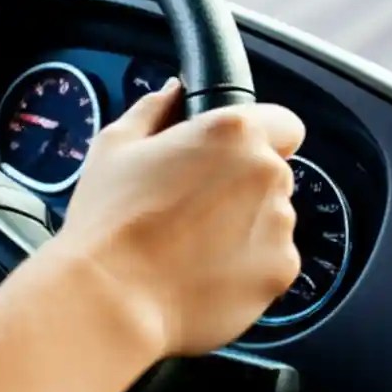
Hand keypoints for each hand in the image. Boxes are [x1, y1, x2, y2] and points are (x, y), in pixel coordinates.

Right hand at [49, 78, 304, 357]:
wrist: (112, 299)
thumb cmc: (108, 223)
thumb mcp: (114, 148)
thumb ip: (153, 111)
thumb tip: (172, 92)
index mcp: (231, 132)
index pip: (282, 122)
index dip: (258, 138)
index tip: (227, 157)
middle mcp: (265, 173)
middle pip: (272, 172)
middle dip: (241, 185)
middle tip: (190, 206)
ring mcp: (279, 225)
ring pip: (272, 218)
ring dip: (244, 226)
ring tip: (189, 246)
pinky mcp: (280, 272)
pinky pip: (271, 261)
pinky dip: (245, 266)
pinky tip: (200, 272)